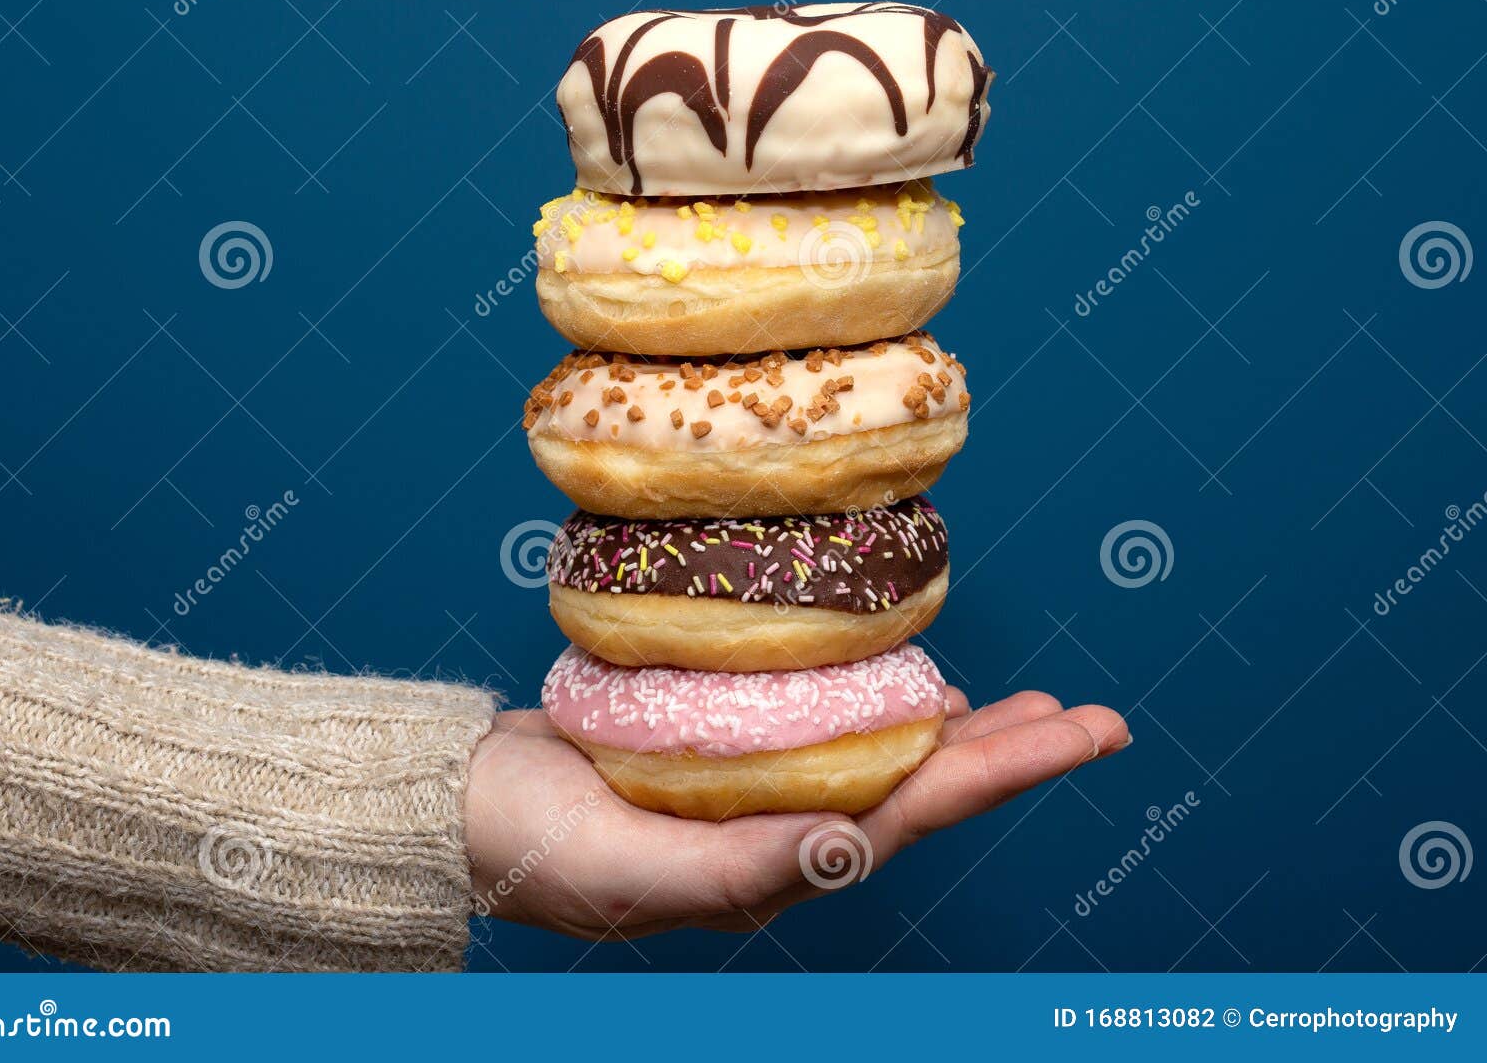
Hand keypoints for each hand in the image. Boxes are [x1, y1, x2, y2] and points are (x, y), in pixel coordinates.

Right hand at [464, 687, 1128, 939]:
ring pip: (880, 756)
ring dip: (956, 731)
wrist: (457, 807)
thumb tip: (851, 848)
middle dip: (1011, 753)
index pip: (915, 814)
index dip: (1004, 772)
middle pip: (921, 788)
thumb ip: (738, 867)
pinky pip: (820, 723)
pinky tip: (900, 683)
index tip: (1082, 731)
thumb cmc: (530, 846)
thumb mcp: (629, 869)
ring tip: (1024, 702)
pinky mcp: (722, 748)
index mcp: (775, 868)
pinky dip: (872, 700)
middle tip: (1095, 715)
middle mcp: (781, 833)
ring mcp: (755, 791)